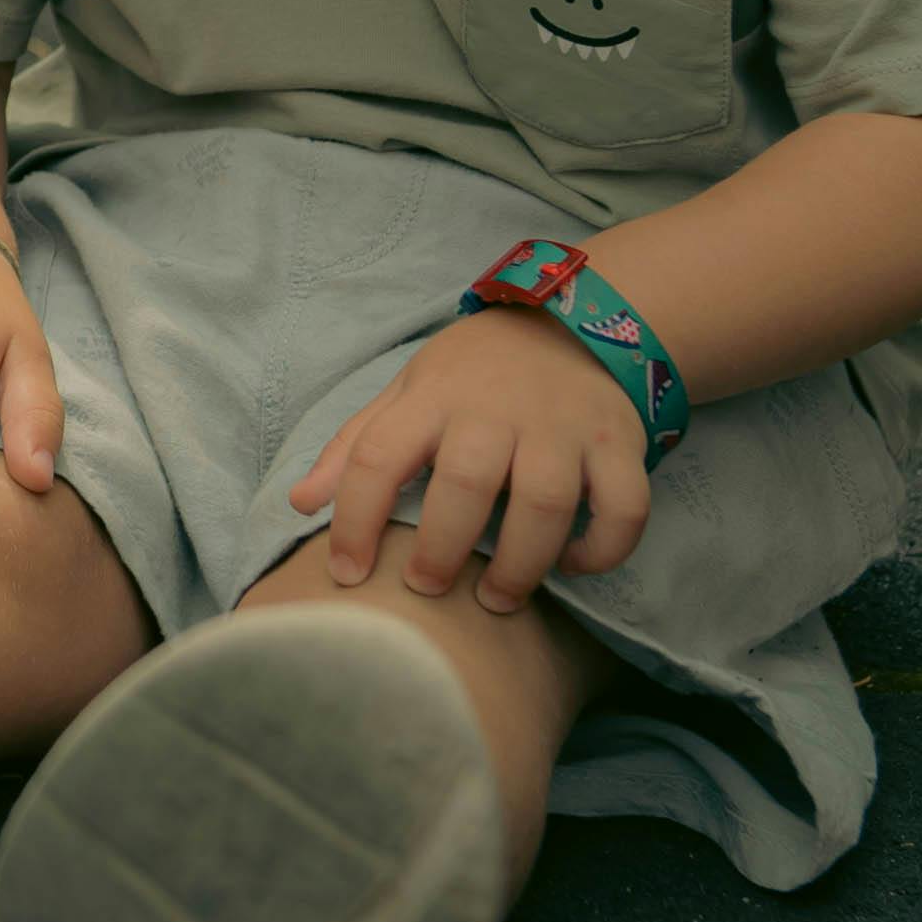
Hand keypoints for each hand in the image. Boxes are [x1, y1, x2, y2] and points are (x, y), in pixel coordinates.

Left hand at [291, 311, 649, 613]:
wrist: (571, 320)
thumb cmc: (473, 373)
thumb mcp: (406, 392)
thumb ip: (355, 447)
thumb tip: (298, 503)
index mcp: (433, 398)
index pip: (377, 456)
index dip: (354, 520)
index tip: (345, 574)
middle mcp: (497, 409)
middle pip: (466, 484)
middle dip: (443, 550)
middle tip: (429, 590)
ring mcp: (564, 426)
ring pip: (546, 503)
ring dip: (521, 563)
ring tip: (497, 600)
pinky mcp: (619, 442)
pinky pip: (624, 505)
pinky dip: (604, 547)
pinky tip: (573, 566)